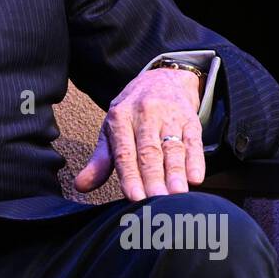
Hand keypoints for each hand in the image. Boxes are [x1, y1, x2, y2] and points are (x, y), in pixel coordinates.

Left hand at [74, 68, 204, 200]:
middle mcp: (145, 114)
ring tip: (178, 193)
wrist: (163, 78)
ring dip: (176, 172)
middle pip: (149, 151)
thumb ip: (100, 160)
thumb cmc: (133, 111)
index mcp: (120, 117)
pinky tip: (196, 177)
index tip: (134, 197)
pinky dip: (196, 160)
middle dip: (153, 177)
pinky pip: (194, 142)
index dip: (130, 175)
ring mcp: (169, 116)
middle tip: (157, 199)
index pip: (124, 152)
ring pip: (172, 147)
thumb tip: (81, 185)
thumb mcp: (112, 129)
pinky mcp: (190, 119)